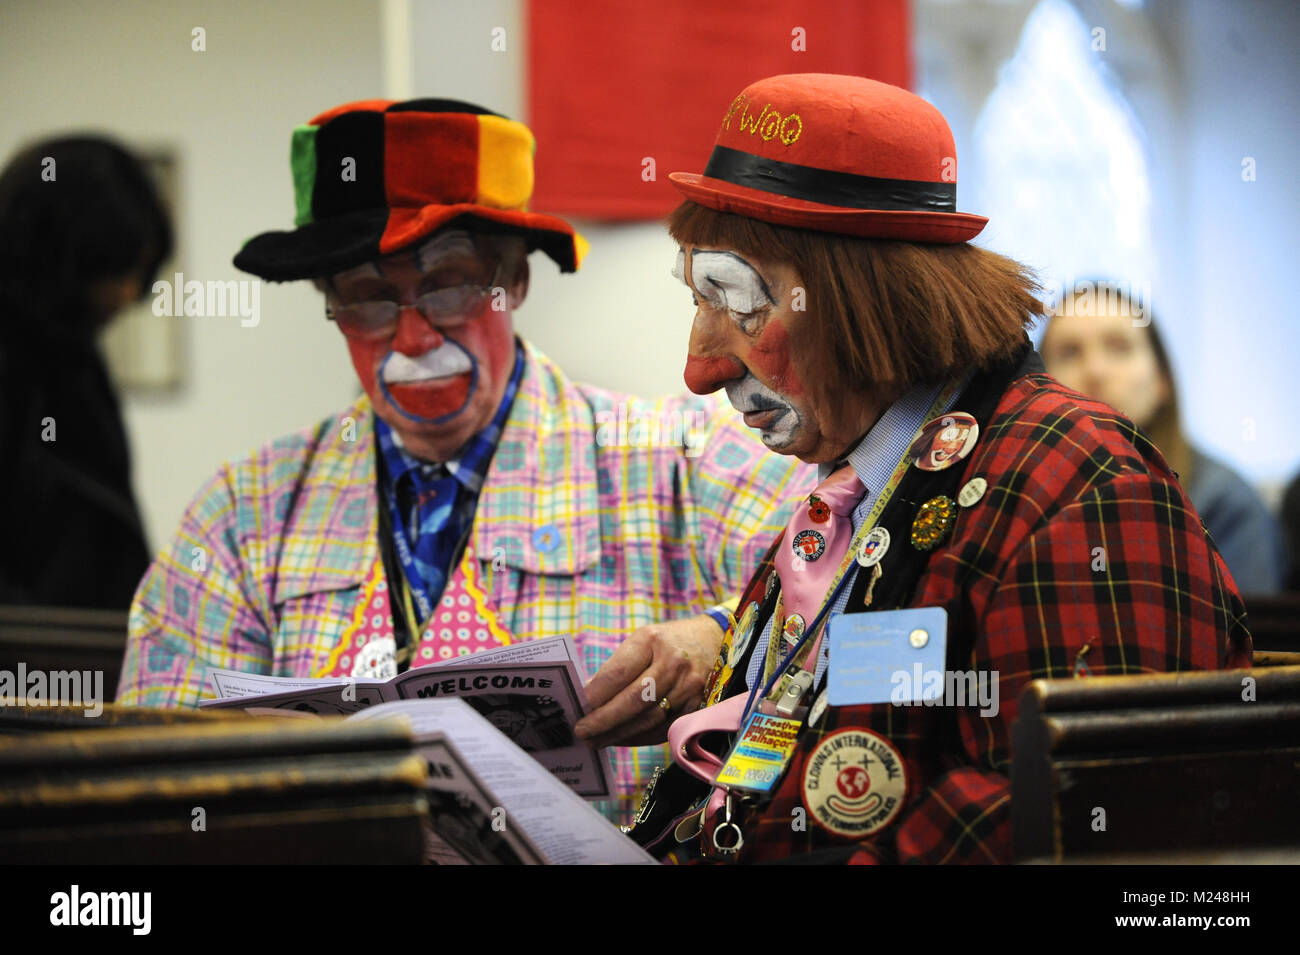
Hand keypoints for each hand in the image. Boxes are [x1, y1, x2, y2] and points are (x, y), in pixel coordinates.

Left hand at [575, 614, 725, 747]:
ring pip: (648, 719)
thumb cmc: (667, 641)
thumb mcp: (642, 640)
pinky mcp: (698, 706)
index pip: (619, 672)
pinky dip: (639, 738)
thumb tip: (588, 699)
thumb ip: (617, 667)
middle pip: (634, 700)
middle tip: (582, 732)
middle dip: (604, 720)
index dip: (597, 694)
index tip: (578, 707)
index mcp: (652, 640)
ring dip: (619, 734)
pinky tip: (621, 739)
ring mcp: (689, 686)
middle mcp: (673, 663)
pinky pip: (664, 729)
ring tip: (596, 740)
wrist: (713, 640)